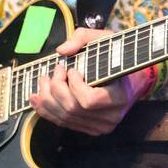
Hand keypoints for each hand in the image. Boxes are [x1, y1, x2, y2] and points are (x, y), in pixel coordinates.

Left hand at [28, 26, 152, 134]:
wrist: (130, 80)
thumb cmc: (117, 58)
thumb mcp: (104, 40)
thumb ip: (82, 38)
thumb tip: (61, 51)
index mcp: (119, 96)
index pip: (89, 100)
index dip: (74, 85)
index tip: (72, 69)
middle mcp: (111, 116)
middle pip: (72, 108)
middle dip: (55, 88)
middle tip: (53, 71)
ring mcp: (100, 126)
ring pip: (64, 118)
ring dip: (46, 99)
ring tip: (43, 81)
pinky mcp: (90, 129)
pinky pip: (62, 123)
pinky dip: (45, 110)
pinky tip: (36, 98)